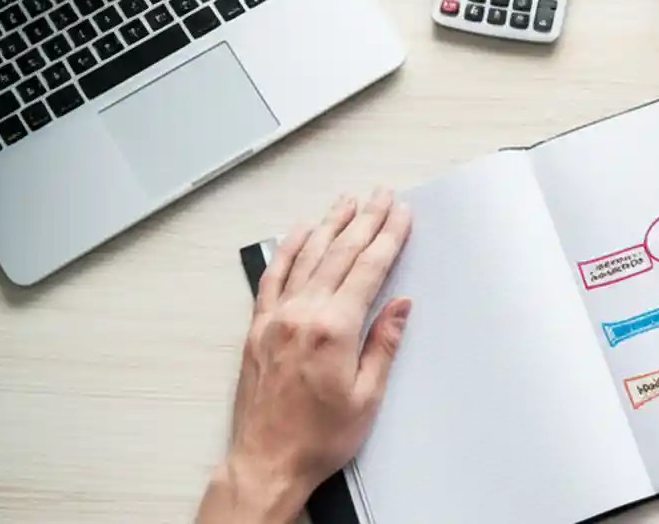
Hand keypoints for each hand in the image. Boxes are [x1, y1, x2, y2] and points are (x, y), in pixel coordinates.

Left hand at [197, 190, 412, 523]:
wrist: (266, 462)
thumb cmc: (317, 438)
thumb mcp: (367, 396)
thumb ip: (383, 344)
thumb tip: (400, 305)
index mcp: (333, 329)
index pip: (368, 268)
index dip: (388, 237)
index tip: (401, 214)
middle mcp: (301, 315)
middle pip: (340, 253)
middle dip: (365, 220)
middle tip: (381, 195)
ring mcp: (276, 318)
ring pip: (307, 257)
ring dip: (330, 224)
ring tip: (346, 201)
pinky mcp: (258, 327)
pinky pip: (274, 276)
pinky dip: (288, 250)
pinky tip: (299, 232)